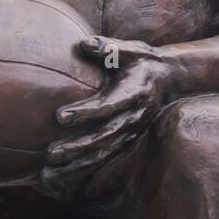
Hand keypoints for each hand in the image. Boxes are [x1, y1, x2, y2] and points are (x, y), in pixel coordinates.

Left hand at [47, 37, 178, 171]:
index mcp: (133, 95)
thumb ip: (109, 47)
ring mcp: (131, 133)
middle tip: (50, 154)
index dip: (85, 113)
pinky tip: (60, 174)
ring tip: (48, 172)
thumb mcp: (131, 50)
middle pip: (103, 137)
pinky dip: (82, 169)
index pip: (107, 107)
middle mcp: (133, 118)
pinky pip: (104, 159)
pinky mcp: (127, 141)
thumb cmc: (143, 61)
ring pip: (102, 154)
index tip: (60, 117)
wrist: (170, 80)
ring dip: (75, 165)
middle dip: (76, 148)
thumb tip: (84, 43)